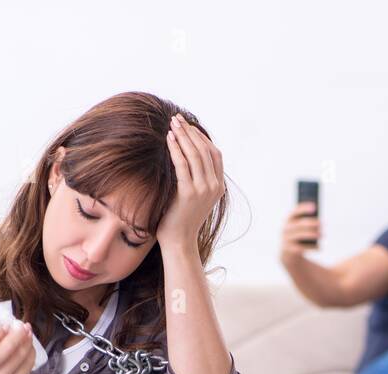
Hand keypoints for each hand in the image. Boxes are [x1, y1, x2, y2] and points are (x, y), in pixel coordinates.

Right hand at [0, 322, 34, 373]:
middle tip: (23, 325)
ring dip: (27, 342)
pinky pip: (27, 367)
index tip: (7, 326)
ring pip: (19, 358)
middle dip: (17, 335)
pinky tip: (30, 346)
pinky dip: (31, 353)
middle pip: (5, 351)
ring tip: (28, 333)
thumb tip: (4, 324)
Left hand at [157, 113, 224, 249]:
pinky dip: (176, 149)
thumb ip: (195, 179)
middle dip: (191, 132)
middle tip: (177, 119)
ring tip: (172, 124)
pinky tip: (169, 139)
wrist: (179, 241)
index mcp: (218, 186)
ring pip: (195, 155)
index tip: (188, 126)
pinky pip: (183, 165)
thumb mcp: (193, 196)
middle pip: (205, 150)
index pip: (215, 154)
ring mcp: (203, 190)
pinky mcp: (189, 193)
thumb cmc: (180, 219)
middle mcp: (214, 186)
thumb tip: (185, 157)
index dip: (202, 137)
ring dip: (183, 136)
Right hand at [280, 201, 320, 261]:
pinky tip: (319, 247)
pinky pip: (302, 247)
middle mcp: (286, 228)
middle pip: (300, 224)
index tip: (314, 206)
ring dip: (312, 234)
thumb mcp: (301, 228)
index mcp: (288, 220)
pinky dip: (311, 247)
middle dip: (311, 223)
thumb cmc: (298, 236)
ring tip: (322, 234)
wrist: (288, 253)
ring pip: (301, 235)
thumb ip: (307, 221)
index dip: (304, 208)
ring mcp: (287, 239)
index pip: (295, 212)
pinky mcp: (290, 249)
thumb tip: (319, 221)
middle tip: (321, 223)